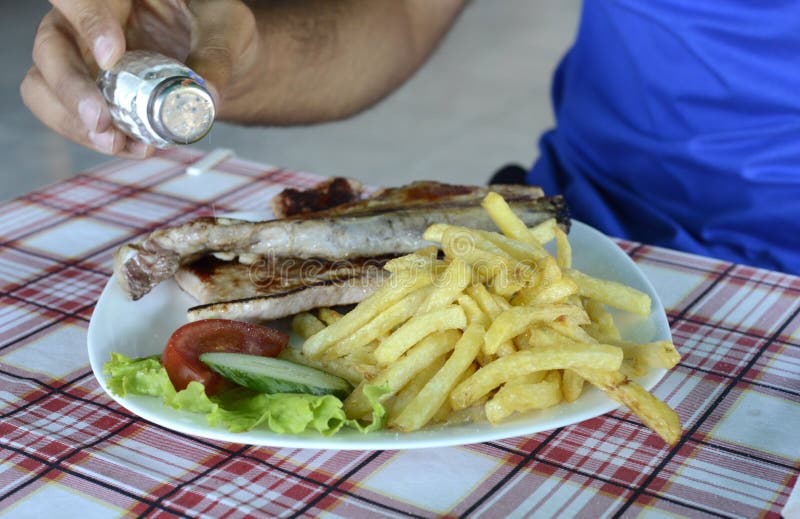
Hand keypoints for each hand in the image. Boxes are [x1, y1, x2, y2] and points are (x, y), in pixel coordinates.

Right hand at [20, 0, 257, 157]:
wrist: (222, 60)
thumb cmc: (218, 30)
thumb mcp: (226, 29)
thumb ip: (215, 55)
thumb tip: (206, 95)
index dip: (88, 24)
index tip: (112, 56)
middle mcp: (83, 24)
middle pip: (50, 48)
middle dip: (70, 88)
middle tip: (101, 120)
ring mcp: (80, 60)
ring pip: (44, 87)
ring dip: (74, 123)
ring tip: (116, 143)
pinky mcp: (88, 95)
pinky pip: (69, 119)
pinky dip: (95, 139)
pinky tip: (132, 147)